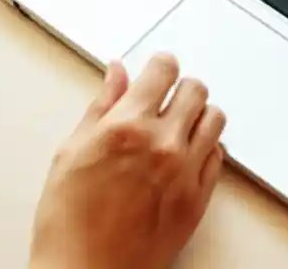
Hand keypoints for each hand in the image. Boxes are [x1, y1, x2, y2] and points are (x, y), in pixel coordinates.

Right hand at [29, 54, 226, 268]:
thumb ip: (101, 107)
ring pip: (215, 118)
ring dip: (197, 115)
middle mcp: (162, 144)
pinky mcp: (199, 198)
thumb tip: (116, 74)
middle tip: (164, 101)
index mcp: (126, 126)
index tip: (156, 70)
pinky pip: (218, 156)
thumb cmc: (69, 221)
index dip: (160, 66)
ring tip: (177, 127)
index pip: (164, 69)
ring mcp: (185, 172)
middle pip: (196, 89)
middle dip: (179, 88)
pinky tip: (184, 155)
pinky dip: (205, 148)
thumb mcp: (71, 152)